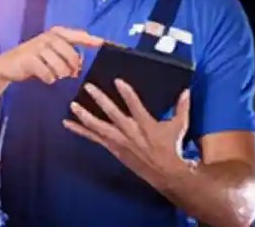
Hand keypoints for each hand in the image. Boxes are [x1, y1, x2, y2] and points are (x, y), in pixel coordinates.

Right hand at [0, 26, 104, 84]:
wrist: (7, 66)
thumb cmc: (34, 60)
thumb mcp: (51, 54)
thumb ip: (67, 56)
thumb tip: (79, 67)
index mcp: (56, 33)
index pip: (79, 36)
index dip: (92, 40)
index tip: (105, 44)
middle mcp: (48, 37)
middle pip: (72, 56)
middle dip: (71, 68)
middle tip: (67, 73)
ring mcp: (38, 46)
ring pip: (61, 67)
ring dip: (58, 75)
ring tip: (52, 74)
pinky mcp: (29, 59)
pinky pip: (48, 74)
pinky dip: (48, 79)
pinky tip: (43, 77)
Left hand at [64, 79, 190, 189]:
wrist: (164, 173)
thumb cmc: (171, 146)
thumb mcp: (179, 126)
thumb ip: (182, 107)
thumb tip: (186, 90)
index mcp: (146, 124)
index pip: (135, 105)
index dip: (126, 93)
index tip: (117, 80)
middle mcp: (130, 132)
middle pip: (112, 114)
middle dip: (100, 100)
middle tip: (88, 87)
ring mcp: (119, 141)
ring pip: (99, 127)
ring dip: (85, 116)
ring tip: (73, 105)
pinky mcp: (113, 147)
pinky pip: (94, 138)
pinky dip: (80, 131)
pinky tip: (67, 124)